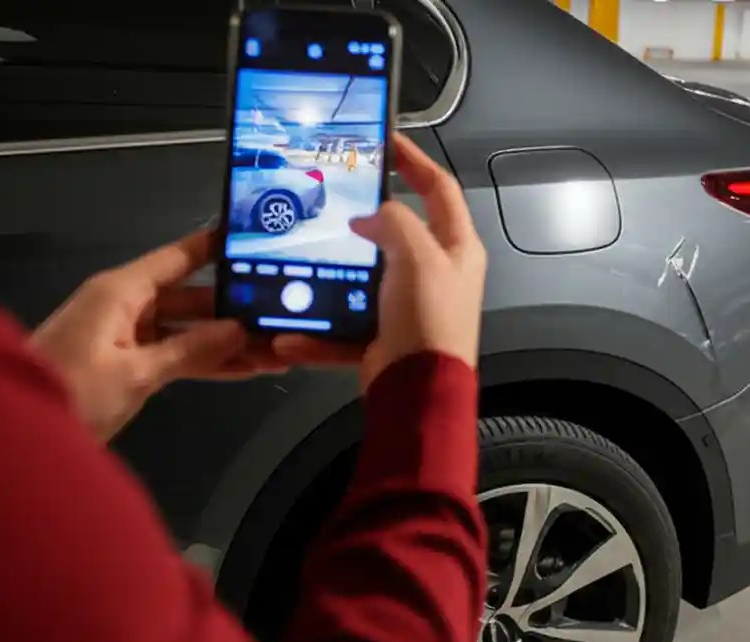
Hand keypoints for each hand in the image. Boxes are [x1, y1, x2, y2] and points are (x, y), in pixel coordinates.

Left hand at [31, 229, 285, 439]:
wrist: (17, 437)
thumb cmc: (73, 391)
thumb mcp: (137, 373)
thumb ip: (191, 349)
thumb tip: (239, 329)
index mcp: (121, 292)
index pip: (178, 258)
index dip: (215, 247)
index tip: (255, 239)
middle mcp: (125, 306)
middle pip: (189, 297)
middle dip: (234, 309)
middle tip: (282, 312)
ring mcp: (125, 336)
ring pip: (186, 330)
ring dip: (225, 341)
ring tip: (274, 349)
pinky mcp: (125, 365)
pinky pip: (174, 354)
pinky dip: (203, 361)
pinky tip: (244, 369)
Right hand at [272, 133, 486, 388]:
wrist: (417, 392)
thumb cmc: (428, 320)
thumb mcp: (417, 255)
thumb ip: (394, 222)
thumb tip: (371, 218)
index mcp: (457, 248)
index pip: (440, 189)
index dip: (415, 161)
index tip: (386, 141)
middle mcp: (437, 275)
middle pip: (398, 233)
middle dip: (363, 219)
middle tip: (331, 201)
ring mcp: (408, 307)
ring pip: (363, 280)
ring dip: (330, 278)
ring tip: (300, 262)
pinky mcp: (383, 338)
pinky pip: (343, 328)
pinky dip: (317, 334)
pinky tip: (292, 334)